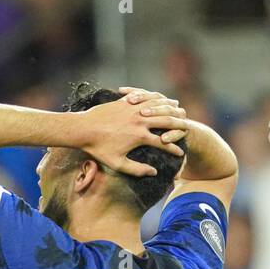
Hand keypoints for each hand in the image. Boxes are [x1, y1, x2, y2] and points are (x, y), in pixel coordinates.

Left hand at [76, 88, 190, 176]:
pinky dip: (155, 98)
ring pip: (159, 105)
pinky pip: (145, 96)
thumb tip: (154, 172)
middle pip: (167, 120)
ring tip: (179, 111)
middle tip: (187, 129)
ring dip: (170, 108)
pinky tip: (161, 100)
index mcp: (140, 136)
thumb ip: (137, 169)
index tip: (180, 155)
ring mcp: (133, 108)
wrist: (82, 129)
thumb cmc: (98, 149)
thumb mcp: (117, 164)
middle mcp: (140, 120)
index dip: (174, 150)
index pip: (163, 143)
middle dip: (179, 125)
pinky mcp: (126, 101)